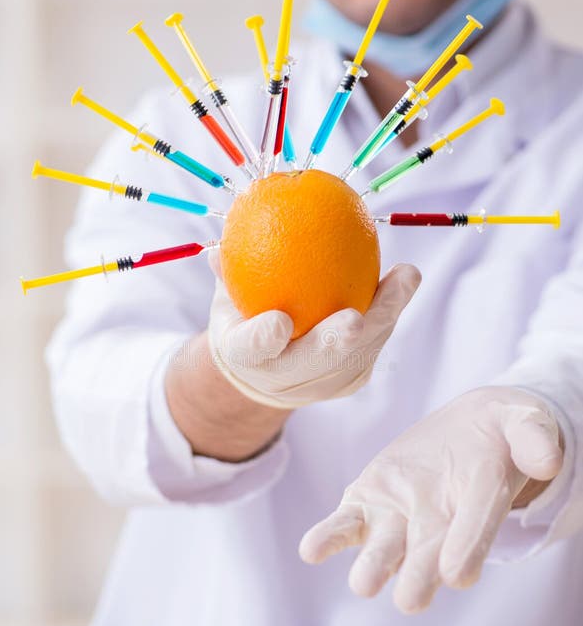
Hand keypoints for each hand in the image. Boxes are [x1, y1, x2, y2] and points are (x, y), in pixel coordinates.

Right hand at [207, 249, 420, 409]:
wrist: (264, 370)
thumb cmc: (244, 318)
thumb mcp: (227, 296)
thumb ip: (227, 268)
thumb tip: (221, 240)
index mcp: (245, 357)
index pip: (250, 349)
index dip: (263, 338)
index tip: (278, 320)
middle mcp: (283, 379)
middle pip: (314, 362)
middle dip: (336, 342)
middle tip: (355, 317)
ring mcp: (320, 385)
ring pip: (356, 356)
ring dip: (384, 318)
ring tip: (405, 278)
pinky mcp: (349, 381)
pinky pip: (373, 348)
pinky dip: (389, 314)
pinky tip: (405, 280)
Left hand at [299, 386, 563, 612]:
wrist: (468, 434)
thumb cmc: (502, 435)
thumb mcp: (523, 424)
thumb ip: (534, 437)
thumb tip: (546, 458)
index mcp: (480, 509)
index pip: (474, 532)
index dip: (467, 548)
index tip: (457, 573)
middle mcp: (437, 528)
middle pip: (425, 561)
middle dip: (418, 579)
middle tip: (413, 598)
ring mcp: (398, 520)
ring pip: (381, 554)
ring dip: (373, 567)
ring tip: (364, 581)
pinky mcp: (366, 503)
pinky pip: (343, 526)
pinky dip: (327, 538)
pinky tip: (311, 549)